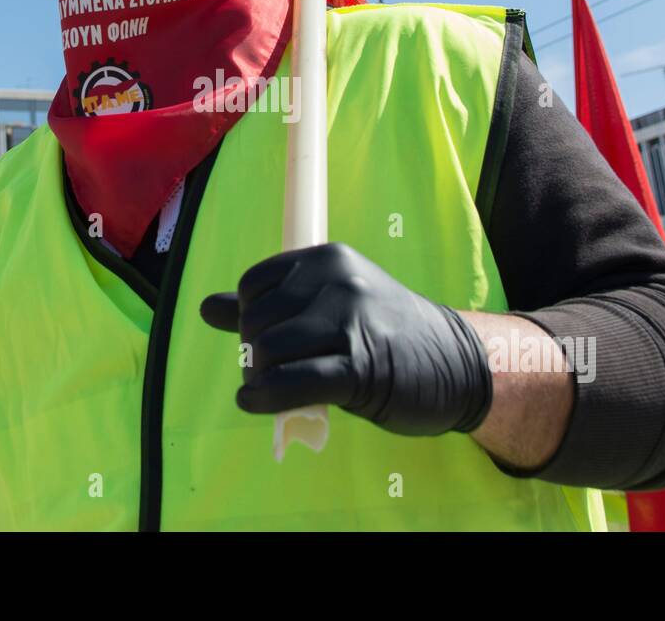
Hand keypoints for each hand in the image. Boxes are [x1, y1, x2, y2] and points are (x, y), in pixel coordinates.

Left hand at [200, 242, 492, 435]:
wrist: (457, 364)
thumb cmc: (386, 333)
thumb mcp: (329, 305)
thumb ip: (271, 306)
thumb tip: (207, 308)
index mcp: (328, 259)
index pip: (253, 284)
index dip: (249, 317)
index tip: (269, 339)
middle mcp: (338, 282)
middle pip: (256, 321)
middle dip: (254, 353)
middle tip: (272, 373)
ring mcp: (349, 322)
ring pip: (268, 351)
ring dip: (260, 378)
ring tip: (274, 389)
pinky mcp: (358, 368)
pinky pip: (290, 383)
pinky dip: (264, 398)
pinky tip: (256, 403)